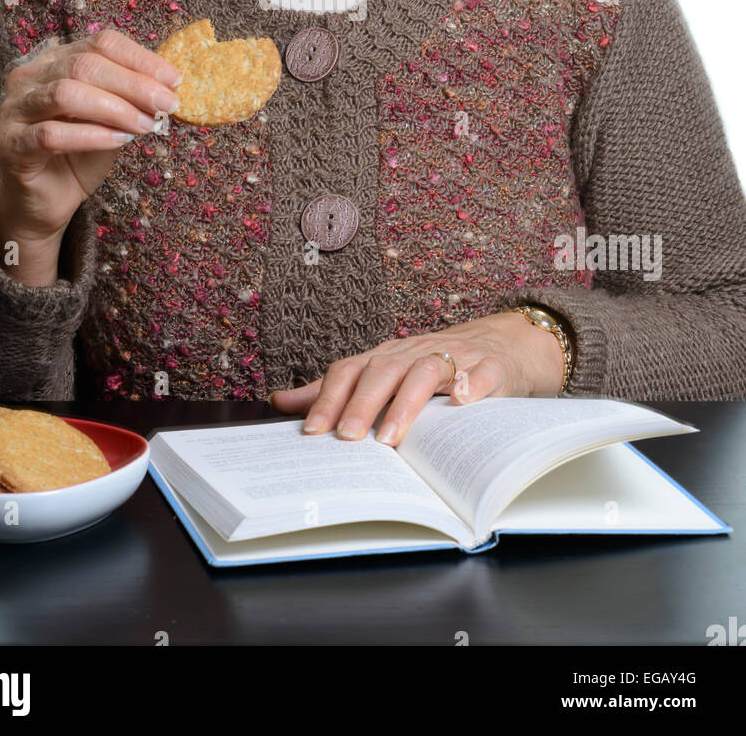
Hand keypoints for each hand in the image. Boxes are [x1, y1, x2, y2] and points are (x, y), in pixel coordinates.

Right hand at [0, 27, 182, 249]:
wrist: (43, 204)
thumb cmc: (77, 157)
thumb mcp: (111, 121)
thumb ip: (130, 100)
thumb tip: (168, 88)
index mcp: (54, 61)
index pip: (100, 44)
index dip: (140, 59)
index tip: (174, 80)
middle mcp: (28, 78)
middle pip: (85, 65)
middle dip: (133, 84)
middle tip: (166, 104)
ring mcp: (13, 110)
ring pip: (66, 93)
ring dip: (115, 108)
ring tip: (146, 125)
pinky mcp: (9, 145)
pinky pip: (51, 134)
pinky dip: (91, 135)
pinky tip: (118, 142)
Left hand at [268, 311, 565, 447]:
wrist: (500, 344)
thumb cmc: (434, 365)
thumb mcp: (383, 373)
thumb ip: (335, 389)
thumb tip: (281, 401)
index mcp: (387, 356)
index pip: (352, 370)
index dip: (330, 397)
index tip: (312, 431)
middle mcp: (416, 352)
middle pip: (384, 370)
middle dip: (363, 404)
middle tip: (348, 438)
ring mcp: (455, 357)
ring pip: (426, 372)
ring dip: (407, 403)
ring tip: (392, 436)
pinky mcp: (491, 368)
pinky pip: (482, 374)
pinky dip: (471, 386)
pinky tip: (462, 403)